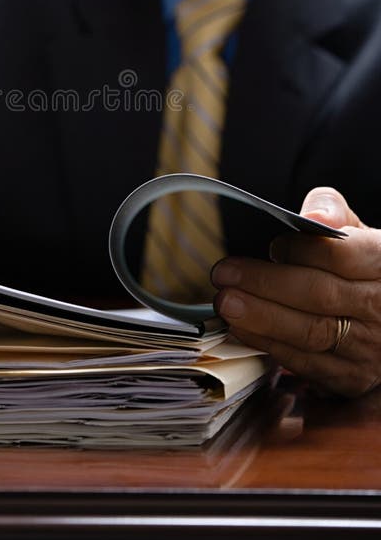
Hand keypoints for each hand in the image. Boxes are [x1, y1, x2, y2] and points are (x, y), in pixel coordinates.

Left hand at [211, 187, 380, 396]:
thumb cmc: (361, 263)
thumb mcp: (356, 230)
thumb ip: (331, 211)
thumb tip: (314, 219)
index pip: (342, 256)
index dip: (302, 251)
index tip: (272, 246)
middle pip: (320, 296)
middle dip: (265, 284)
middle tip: (224, 274)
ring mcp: (370, 348)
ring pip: (311, 333)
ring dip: (260, 318)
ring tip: (225, 302)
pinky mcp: (352, 377)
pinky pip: (307, 363)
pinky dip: (269, 344)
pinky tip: (241, 327)